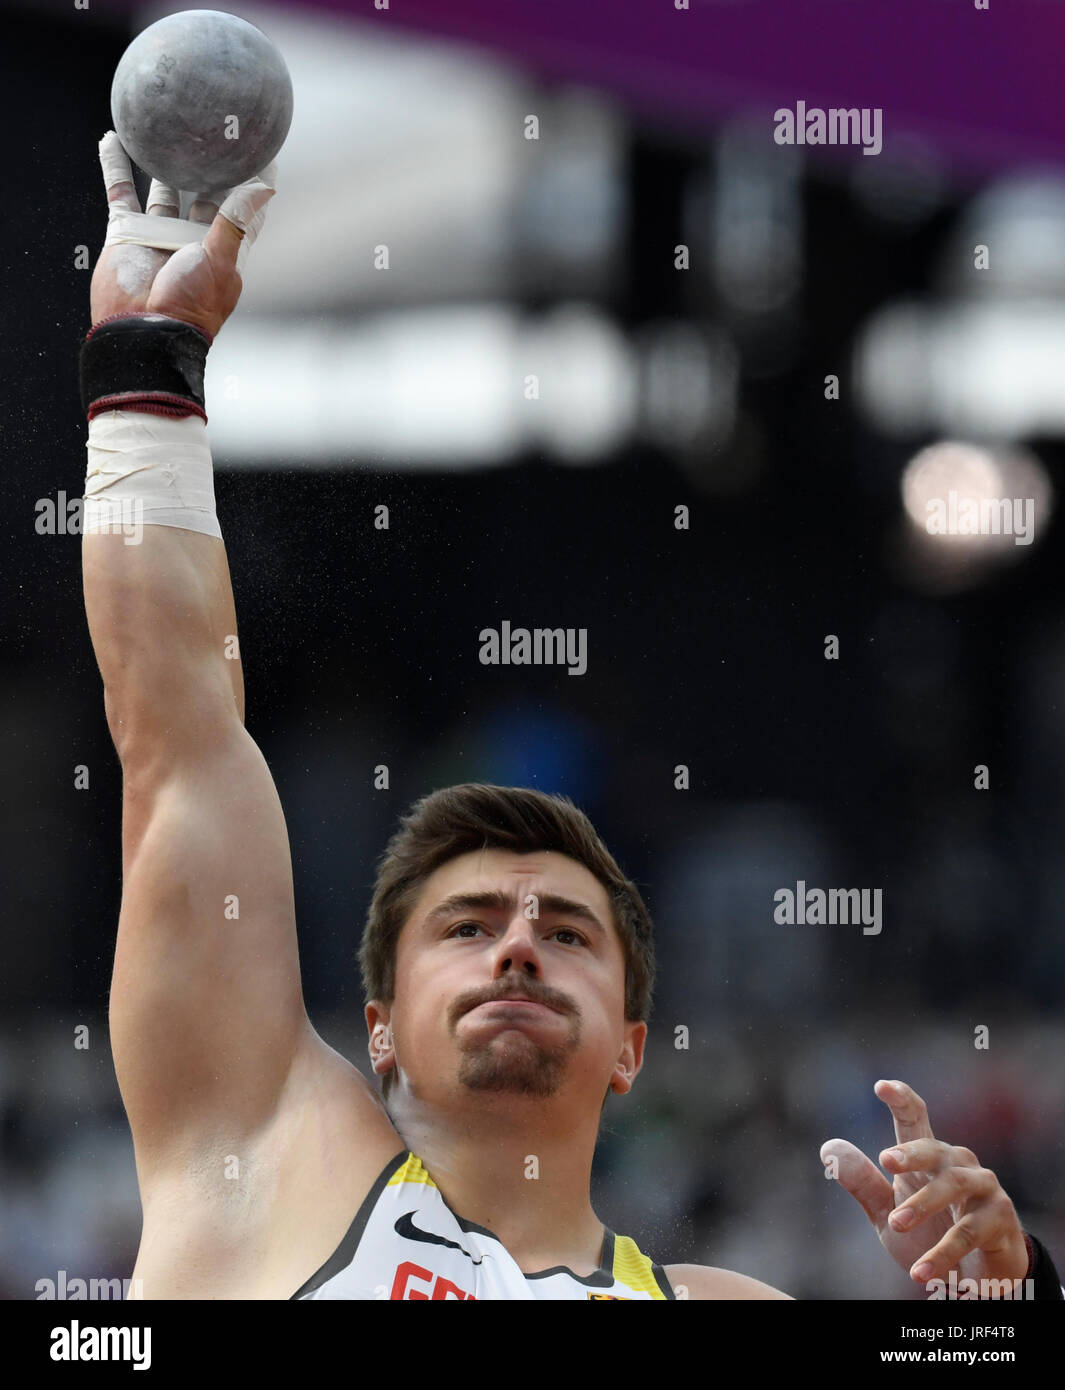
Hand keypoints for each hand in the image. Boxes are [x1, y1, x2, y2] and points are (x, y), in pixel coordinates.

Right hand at [89, 131, 275, 337]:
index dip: (254, 186)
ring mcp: (159, 235)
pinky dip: (115, 167)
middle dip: (208, 170)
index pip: (243, 211)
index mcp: (222, 249)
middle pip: (202, 196)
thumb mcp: (219, 260)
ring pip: (161, 192)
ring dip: (162, 166)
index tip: (262, 153)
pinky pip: (121, 193)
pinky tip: (113, 140)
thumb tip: (264, 189)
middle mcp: (191, 239)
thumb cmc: (190, 304)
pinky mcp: (128, 233)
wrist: (145, 329)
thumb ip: (235, 221)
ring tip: (168, 135)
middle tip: (212, 135)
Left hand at [821, 1079, 1028, 1290]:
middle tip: (887, 1160)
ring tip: (895, 1224)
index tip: (881, 1086)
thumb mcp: (887, 1212)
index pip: (914, 1120)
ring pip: (953, 1186)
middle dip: (912, 1153)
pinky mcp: (999, 1219)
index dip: (901, 1099)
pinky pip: (969, 1233)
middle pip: (934, 1149)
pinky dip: (943, 1253)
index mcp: (927, 1157)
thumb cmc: (927, 1234)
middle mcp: (958, 1163)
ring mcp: (983, 1188)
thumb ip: (863, 1182)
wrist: (972, 1277)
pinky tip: (920, 1272)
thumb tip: (828, 1148)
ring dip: (922, 1205)